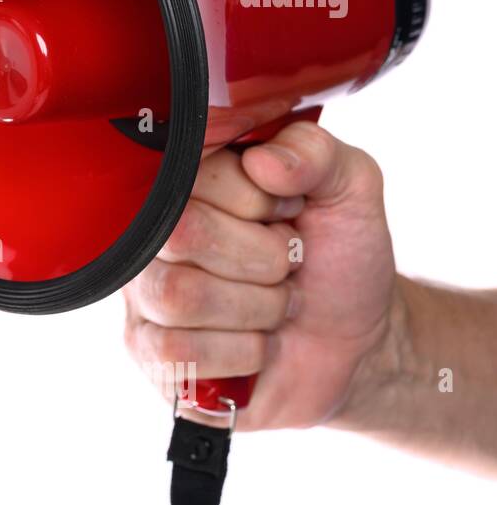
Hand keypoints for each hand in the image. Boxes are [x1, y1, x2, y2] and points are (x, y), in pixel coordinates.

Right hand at [123, 121, 402, 430]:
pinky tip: (256, 345)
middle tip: (287, 265)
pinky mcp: (150, 352)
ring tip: (275, 308)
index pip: (193, 175)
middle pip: (180, 235)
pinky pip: (177, 352)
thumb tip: (263, 160)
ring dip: (254, 309)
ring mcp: (147, 293)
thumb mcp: (350, 189)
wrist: (358, 342)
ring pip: (177, 296)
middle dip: (263, 259)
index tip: (289, 213)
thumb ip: (316, 152)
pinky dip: (240, 353)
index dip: (256, 201)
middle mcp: (157, 233)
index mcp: (193, 183)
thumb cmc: (339, 260)